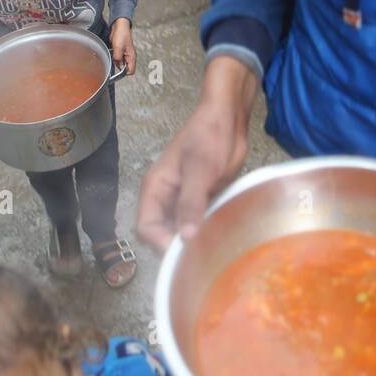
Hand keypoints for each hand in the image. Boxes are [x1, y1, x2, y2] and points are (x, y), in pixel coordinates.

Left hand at [109, 18, 135, 75]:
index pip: (131, 71)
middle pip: (124, 68)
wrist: (119, 26)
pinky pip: (116, 58)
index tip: (117, 71)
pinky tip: (110, 53)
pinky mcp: (119, 51)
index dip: (124, 73)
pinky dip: (112, 57)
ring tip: (111, 56)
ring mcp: (124, 54)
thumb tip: (116, 65)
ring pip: (119, 63)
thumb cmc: (122, 34)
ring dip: (114, 62)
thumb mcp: (118, 47)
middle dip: (118, 68)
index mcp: (131, 57)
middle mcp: (128, 57)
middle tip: (112, 63)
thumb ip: (117, 58)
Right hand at [136, 56, 258, 250]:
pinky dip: (208, 234)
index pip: (146, 228)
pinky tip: (223, 240)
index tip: (185, 252)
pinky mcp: (203, 202)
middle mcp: (166, 199)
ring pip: (182, 233)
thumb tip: (185, 237)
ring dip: (195, 243)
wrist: (229, 119)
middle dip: (178, 247)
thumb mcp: (201, 169)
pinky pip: (200, 225)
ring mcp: (185, 202)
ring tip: (214, 252)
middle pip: (163, 235)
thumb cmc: (209, 136)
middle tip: (203, 257)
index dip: (161, 243)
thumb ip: (191, 202)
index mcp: (156, 189)